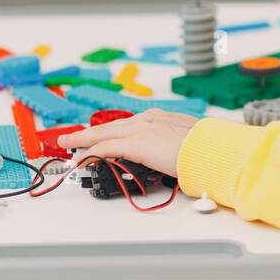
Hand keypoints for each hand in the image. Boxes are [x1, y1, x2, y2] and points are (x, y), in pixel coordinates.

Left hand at [56, 109, 199, 178]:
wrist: (211, 148)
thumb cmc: (206, 148)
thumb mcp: (188, 143)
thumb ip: (174, 147)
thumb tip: (173, 158)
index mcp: (160, 119)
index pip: (128, 124)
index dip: (112, 131)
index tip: (103, 135)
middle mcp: (147, 120)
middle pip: (110, 126)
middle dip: (89, 133)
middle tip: (72, 136)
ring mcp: (140, 130)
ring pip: (102, 134)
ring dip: (84, 140)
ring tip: (68, 145)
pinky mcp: (135, 143)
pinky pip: (104, 148)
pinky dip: (89, 154)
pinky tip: (80, 160)